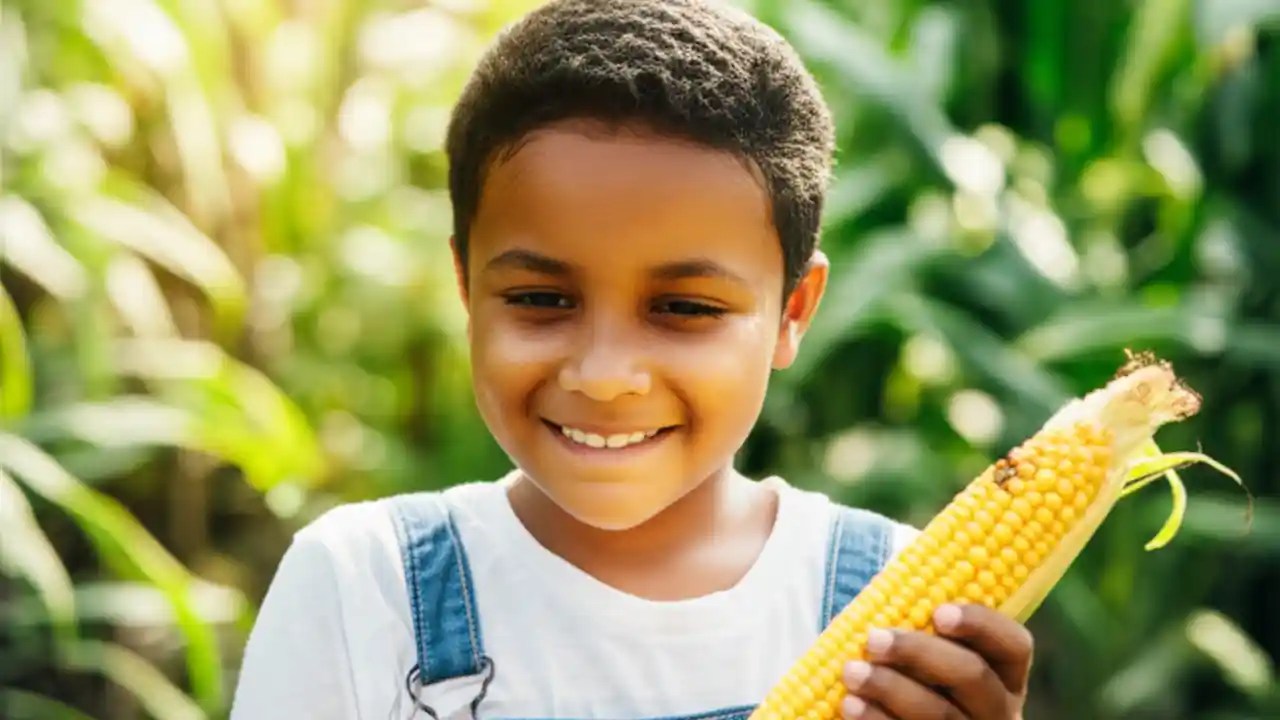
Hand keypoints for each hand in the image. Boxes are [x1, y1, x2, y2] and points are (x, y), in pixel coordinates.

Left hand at [839, 603, 1031, 718]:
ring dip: (890, 688)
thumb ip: (926, 626)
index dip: (981, 625)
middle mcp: (998, 711)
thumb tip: (894, 586)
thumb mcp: (930, 653)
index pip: (1014, 645)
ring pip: (939, 714)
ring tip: (851, 671)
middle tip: (874, 638)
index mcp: (1005, 677)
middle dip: (920, 652)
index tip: (938, 613)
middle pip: (973, 676)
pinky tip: (851, 704)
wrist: (900, 717)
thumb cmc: (911, 676)